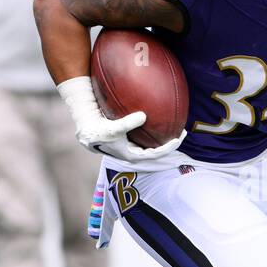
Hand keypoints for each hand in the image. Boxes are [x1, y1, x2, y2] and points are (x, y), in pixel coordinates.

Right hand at [56, 77, 184, 160]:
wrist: (84, 126)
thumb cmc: (97, 129)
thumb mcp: (112, 128)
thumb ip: (128, 124)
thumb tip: (144, 116)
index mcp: (132, 155)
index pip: (155, 154)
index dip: (169, 148)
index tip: (179, 138)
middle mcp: (133, 150)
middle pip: (156, 149)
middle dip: (169, 142)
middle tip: (182, 132)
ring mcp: (130, 143)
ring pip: (150, 141)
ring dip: (162, 135)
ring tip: (174, 124)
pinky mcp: (127, 135)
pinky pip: (144, 131)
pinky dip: (151, 125)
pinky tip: (157, 111)